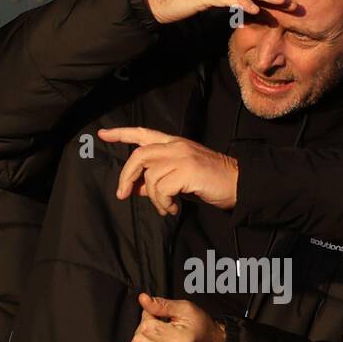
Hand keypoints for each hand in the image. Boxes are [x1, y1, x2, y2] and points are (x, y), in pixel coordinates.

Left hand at [103, 128, 238, 214]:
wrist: (239, 184)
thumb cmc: (211, 183)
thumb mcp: (180, 179)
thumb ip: (158, 179)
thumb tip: (135, 187)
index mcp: (174, 143)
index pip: (143, 133)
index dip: (121, 133)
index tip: (103, 135)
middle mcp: (176, 145)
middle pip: (139, 155)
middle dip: (126, 176)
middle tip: (123, 195)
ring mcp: (182, 156)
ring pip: (150, 176)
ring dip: (154, 198)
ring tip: (166, 208)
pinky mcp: (187, 170)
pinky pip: (161, 189)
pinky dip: (163, 203)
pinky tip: (173, 209)